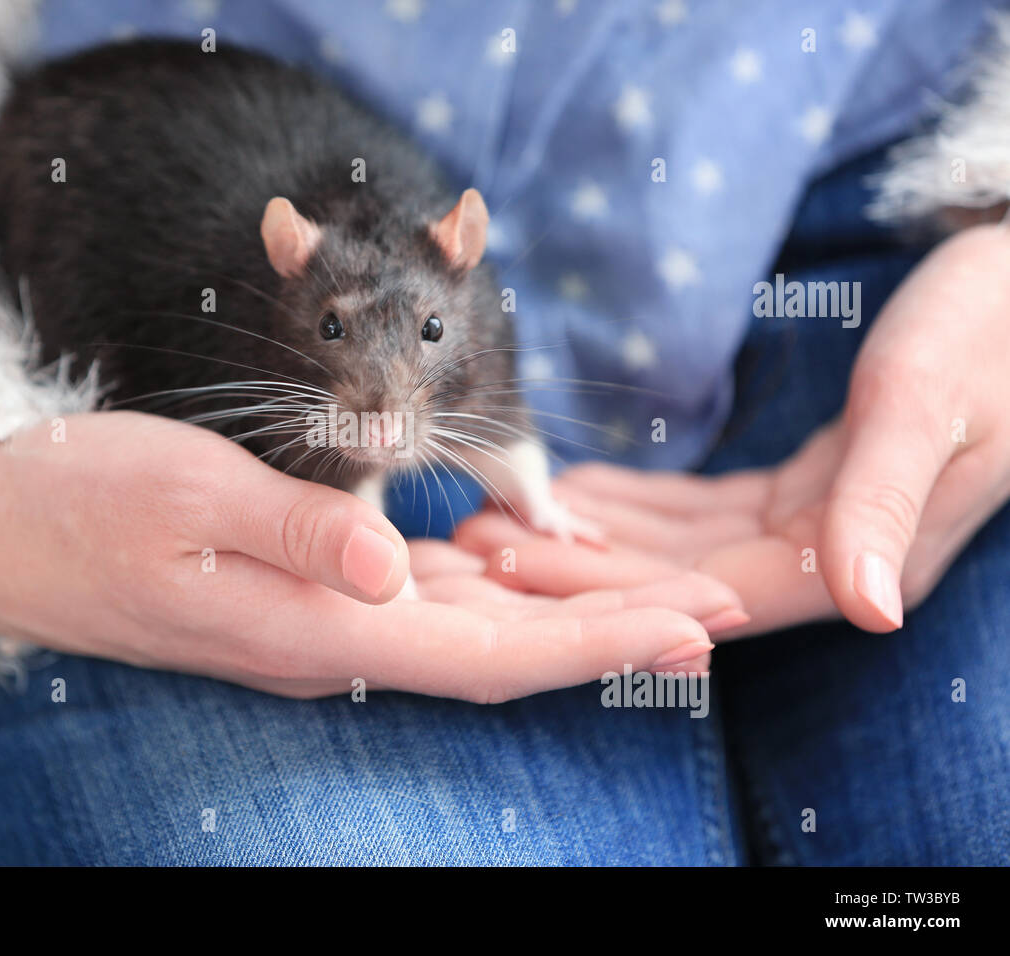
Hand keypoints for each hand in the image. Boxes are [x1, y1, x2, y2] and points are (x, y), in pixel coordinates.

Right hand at [0, 412, 741, 701]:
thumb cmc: (80, 506)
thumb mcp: (181, 499)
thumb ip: (294, 532)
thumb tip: (393, 567)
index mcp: (312, 628)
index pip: (487, 652)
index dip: (598, 643)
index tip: (694, 626)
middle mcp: (328, 639)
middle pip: (499, 647)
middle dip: (612, 630)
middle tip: (718, 604)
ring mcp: (315, 621)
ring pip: (468, 627)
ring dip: (563, 612)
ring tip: (651, 586)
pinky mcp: (300, 591)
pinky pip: (418, 601)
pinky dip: (489, 587)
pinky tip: (524, 560)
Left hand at [457, 224, 1009, 636]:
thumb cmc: (993, 329)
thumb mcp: (932, 403)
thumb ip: (886, 497)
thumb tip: (865, 608)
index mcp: (866, 555)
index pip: (709, 593)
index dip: (607, 591)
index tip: (512, 569)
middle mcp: (838, 555)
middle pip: (680, 579)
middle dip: (575, 567)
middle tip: (476, 544)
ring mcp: (821, 522)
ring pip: (682, 546)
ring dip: (594, 538)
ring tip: (502, 519)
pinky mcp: (810, 484)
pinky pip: (706, 509)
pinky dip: (642, 505)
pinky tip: (581, 495)